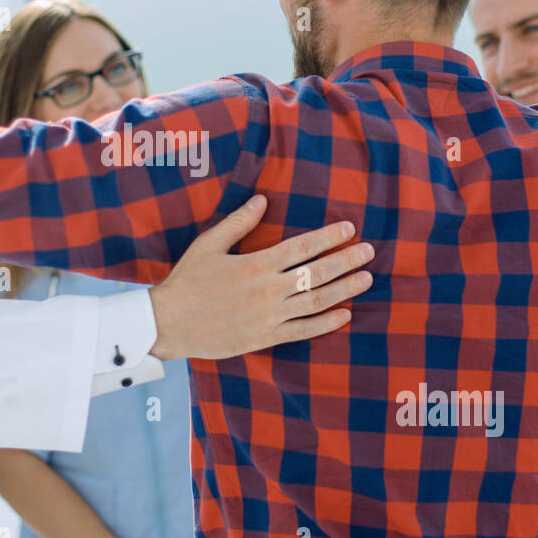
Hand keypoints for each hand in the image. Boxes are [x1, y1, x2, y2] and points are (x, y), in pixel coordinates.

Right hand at [147, 194, 372, 359]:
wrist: (168, 323)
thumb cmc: (187, 281)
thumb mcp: (209, 245)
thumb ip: (238, 222)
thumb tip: (263, 200)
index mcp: (255, 264)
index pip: (302, 247)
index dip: (329, 237)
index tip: (349, 228)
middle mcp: (267, 290)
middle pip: (317, 273)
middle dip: (346, 260)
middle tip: (369, 251)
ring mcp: (268, 316)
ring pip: (316, 301)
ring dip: (344, 290)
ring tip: (366, 279)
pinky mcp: (265, 337)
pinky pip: (303, 330)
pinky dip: (326, 323)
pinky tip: (345, 315)